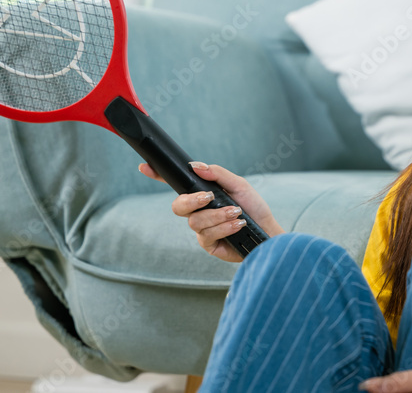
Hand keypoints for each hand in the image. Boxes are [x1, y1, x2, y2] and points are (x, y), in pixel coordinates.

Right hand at [138, 160, 283, 262]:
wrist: (266, 231)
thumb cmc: (252, 207)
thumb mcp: (238, 185)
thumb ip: (217, 174)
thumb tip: (195, 165)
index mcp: (202, 194)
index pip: (176, 184)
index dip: (158, 176)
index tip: (144, 166)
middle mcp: (198, 211)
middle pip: (178, 206)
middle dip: (191, 200)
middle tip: (209, 197)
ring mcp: (201, 229)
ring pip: (194, 221)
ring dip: (217, 215)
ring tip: (236, 213)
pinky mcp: (208, 245)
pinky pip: (206, 235)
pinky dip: (224, 227)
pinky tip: (236, 224)